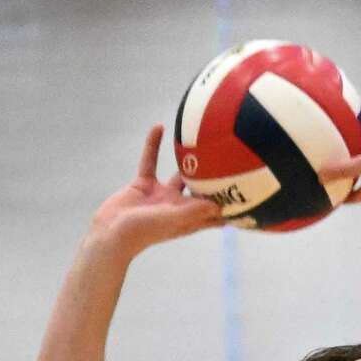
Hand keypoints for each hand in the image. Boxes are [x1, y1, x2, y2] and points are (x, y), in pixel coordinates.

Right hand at [90, 125, 223, 256]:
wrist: (110, 233)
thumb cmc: (142, 232)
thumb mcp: (172, 220)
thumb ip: (194, 211)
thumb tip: (221, 205)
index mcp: (189, 218)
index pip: (216, 213)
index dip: (232, 205)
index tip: (251, 193)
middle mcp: (179, 206)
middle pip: (203, 191)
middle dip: (217, 180)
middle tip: (234, 159)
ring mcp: (161, 195)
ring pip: (179, 174)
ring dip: (187, 160)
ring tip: (202, 140)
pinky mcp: (143, 184)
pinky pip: (150, 160)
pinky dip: (153, 144)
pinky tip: (160, 127)